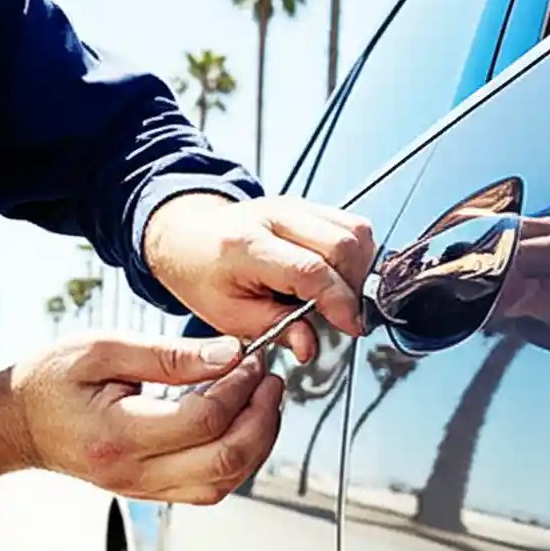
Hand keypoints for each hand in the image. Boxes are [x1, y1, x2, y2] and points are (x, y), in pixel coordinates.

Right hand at [0, 333, 283, 504]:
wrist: (18, 422)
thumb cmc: (51, 380)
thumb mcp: (103, 349)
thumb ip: (167, 354)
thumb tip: (228, 354)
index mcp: (118, 434)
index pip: (202, 419)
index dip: (238, 387)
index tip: (249, 358)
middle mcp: (133, 473)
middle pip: (224, 459)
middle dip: (261, 417)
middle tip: (269, 380)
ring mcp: (143, 489)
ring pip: (224, 483)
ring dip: (257, 442)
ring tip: (263, 401)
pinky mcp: (151, 491)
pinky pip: (209, 488)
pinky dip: (237, 459)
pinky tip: (242, 426)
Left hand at [144, 194, 376, 361]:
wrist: (187, 237)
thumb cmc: (202, 275)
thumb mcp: (228, 316)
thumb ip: (275, 328)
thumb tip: (309, 345)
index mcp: (247, 246)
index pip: (310, 270)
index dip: (339, 302)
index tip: (351, 326)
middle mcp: (274, 217)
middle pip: (342, 244)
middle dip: (355, 287)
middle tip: (349, 316)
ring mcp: (293, 206)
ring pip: (354, 230)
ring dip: (361, 269)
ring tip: (345, 297)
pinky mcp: (306, 205)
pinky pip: (350, 223)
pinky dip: (357, 253)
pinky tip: (341, 276)